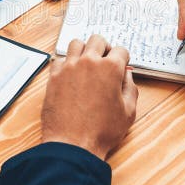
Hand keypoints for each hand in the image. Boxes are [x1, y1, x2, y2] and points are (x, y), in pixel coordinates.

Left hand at [41, 35, 137, 159]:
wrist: (73, 144)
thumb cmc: (101, 131)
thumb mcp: (128, 112)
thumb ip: (131, 88)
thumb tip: (127, 76)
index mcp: (110, 68)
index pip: (120, 50)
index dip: (123, 59)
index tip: (121, 65)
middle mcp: (89, 62)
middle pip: (97, 40)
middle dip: (104, 48)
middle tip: (104, 60)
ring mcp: (69, 68)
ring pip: (76, 43)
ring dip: (83, 50)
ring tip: (86, 63)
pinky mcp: (54, 76)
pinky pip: (58, 59)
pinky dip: (65, 63)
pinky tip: (70, 74)